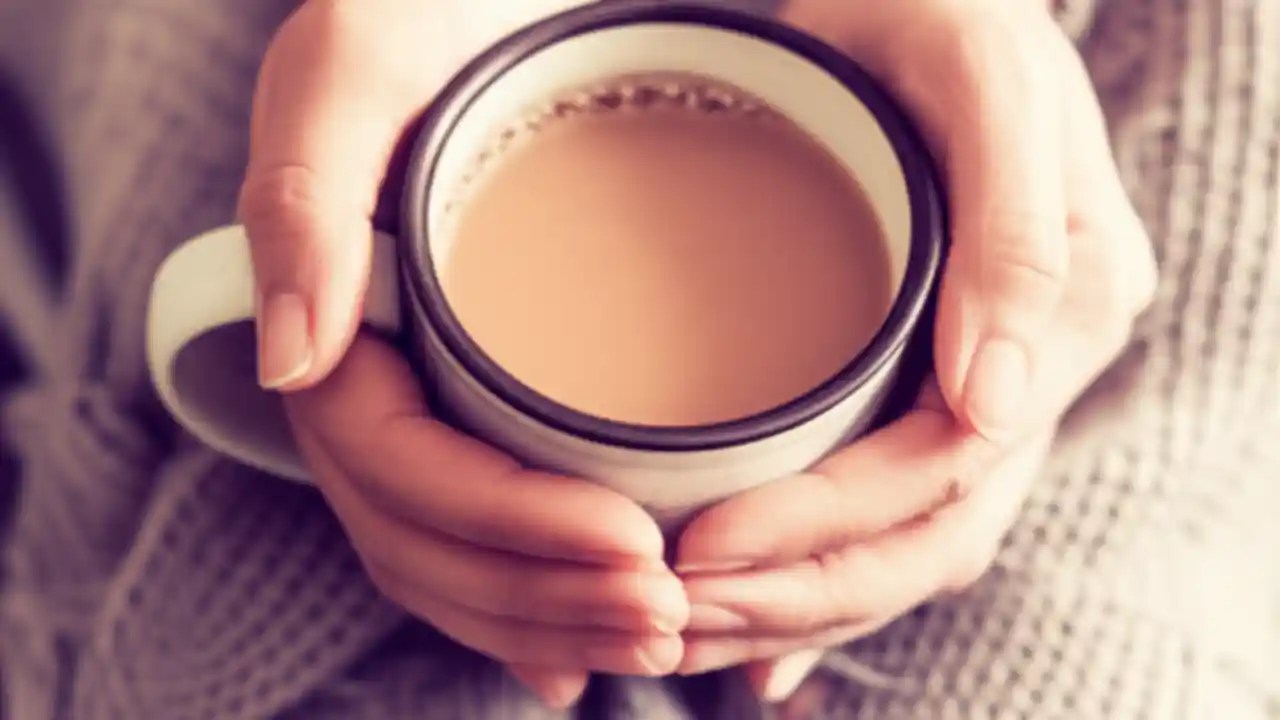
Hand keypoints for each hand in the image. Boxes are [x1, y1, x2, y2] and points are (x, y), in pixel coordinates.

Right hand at [237, 0, 681, 708]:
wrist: (494, 5)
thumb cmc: (429, 13)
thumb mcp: (358, 64)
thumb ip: (305, 191)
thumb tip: (291, 358)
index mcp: (336, 323)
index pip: (401, 471)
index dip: (504, 527)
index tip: (625, 544)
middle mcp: (371, 385)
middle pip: (432, 542)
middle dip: (544, 598)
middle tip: (664, 616)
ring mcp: (423, 406)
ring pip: (459, 559)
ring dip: (552, 617)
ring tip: (660, 634)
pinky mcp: (476, 407)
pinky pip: (483, 537)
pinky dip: (531, 603)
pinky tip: (583, 646)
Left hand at [674, 0, 1157, 701]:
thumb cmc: (937, 6)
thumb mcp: (982, 76)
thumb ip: (1015, 231)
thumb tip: (994, 405)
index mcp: (1070, 304)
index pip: (948, 467)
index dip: (829, 529)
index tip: (707, 550)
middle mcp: (1034, 365)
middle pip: (925, 531)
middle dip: (800, 589)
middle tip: (675, 611)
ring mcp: (986, 382)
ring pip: (903, 543)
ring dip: (800, 607)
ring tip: (693, 635)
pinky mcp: (926, 382)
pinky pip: (887, 513)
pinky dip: (821, 581)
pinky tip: (762, 634)